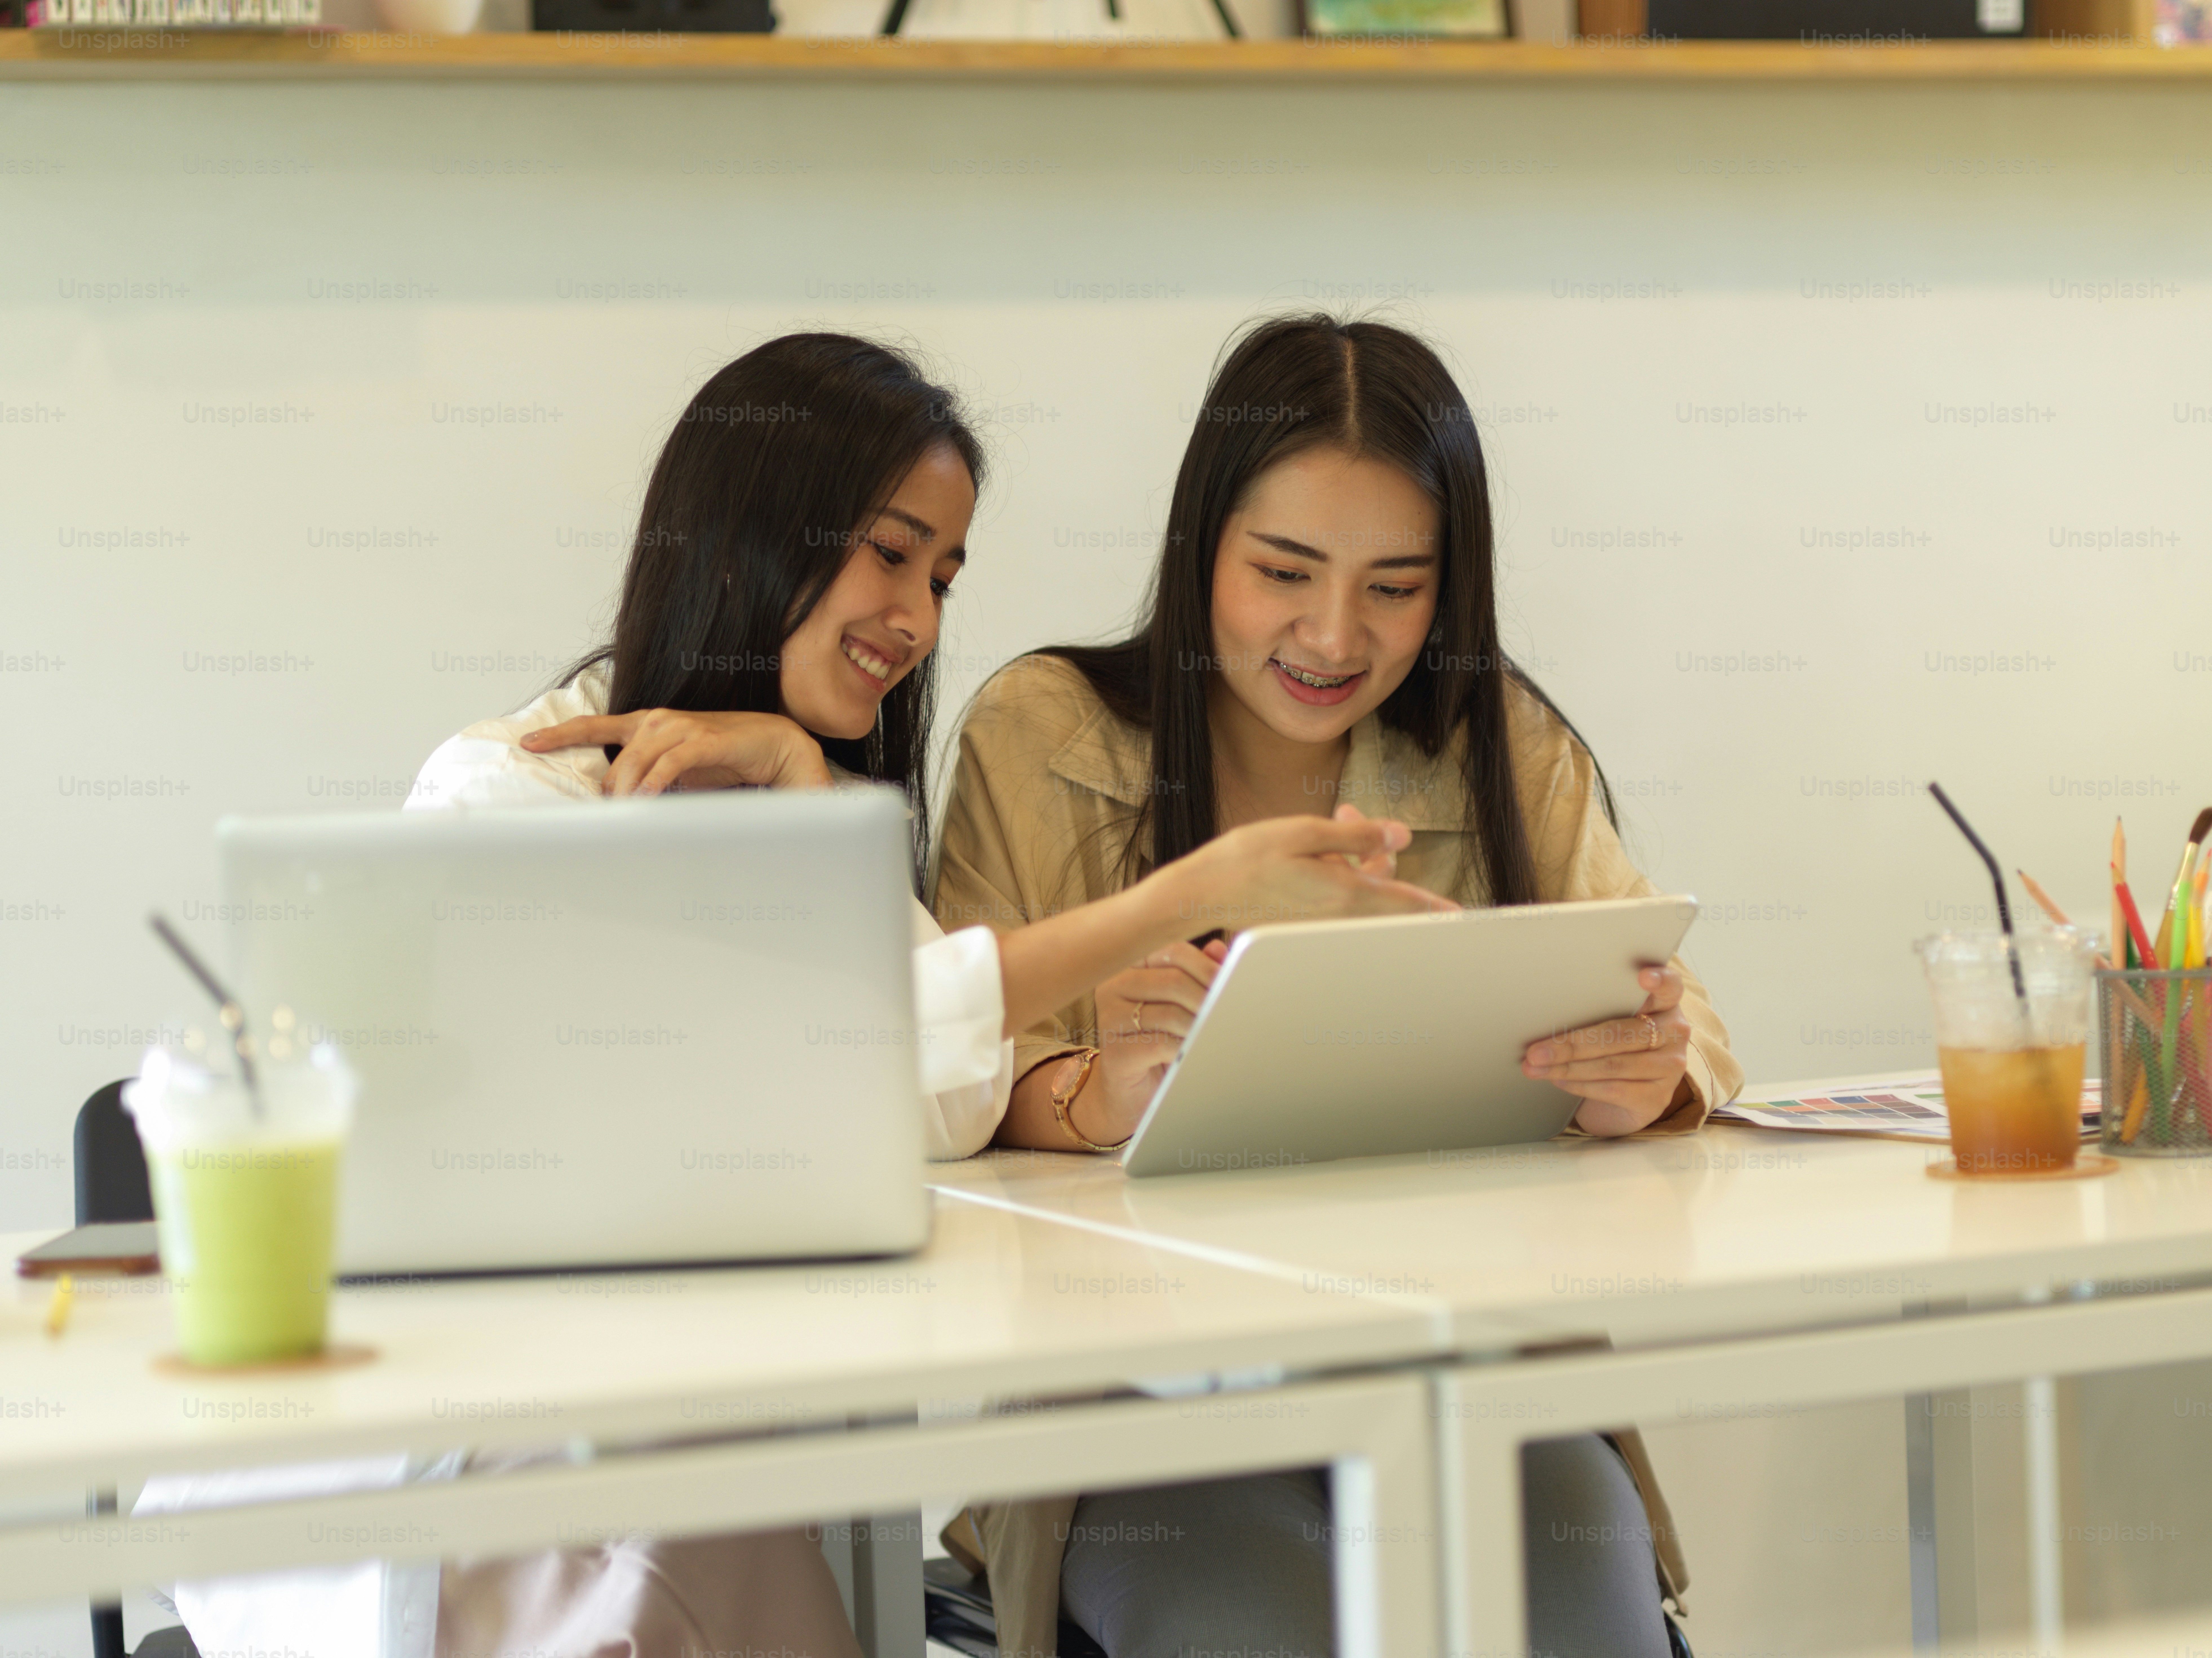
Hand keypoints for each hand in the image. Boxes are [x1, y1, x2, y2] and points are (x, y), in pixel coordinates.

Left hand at [522, 709, 830, 796]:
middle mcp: (658, 721)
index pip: (594, 727)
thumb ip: (647, 776)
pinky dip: (654, 784)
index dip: (559, 734)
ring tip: (627, 814)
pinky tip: (647, 801)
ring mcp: (680, 728)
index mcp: (647, 724)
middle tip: (605, 817)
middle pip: (615, 757)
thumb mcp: (677, 769)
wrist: (772, 746)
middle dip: (608, 789)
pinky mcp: (702, 741)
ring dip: (628, 791)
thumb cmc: (723, 758)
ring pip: (636, 760)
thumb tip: (618, 800)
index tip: (528, 743)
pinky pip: (668, 764)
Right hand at [1077, 939, 1229, 1144]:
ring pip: (1170, 1013)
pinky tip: (1198, 1054)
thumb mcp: (1180, 1006)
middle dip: (1209, 998)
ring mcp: (1109, 1020)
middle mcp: (1114, 988)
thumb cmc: (1158, 1045)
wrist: (1129, 1094)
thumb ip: (1197, 975)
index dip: (1207, 967)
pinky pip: (1161, 1045)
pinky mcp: (1115, 1053)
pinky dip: (1187, 1050)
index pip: (1172, 952)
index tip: (1231, 982)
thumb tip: (1220, 950)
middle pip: (1173, 980)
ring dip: (1201, 1027)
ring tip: (1218, 1035)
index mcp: (1130, 968)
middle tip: (1231, 1013)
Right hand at [1164, 805, 1458, 934]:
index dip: (1436, 908)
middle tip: (1346, 814)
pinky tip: (1314, 849)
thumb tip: (1401, 833)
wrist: (1201, 892)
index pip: (1405, 903)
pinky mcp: (1305, 923)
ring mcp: (1321, 923)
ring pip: (1360, 891)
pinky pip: (1338, 899)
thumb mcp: (1305, 832)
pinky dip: (1336, 871)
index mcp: (1344, 895)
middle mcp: (1338, 916)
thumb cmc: (1247, 859)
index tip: (1461, 919)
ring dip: (1355, 856)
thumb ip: (1358, 835)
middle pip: (1383, 889)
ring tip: (1329, 821)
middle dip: (1377, 848)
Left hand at [1522, 964, 1693, 1135]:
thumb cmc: (1615, 1046)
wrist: (1629, 1097)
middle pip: (1619, 1033)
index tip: (1643, 976)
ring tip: (1536, 1066)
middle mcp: (1674, 1032)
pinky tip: (1558, 1080)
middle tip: (1535, 1050)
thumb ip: (1599, 1008)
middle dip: (1570, 1043)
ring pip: (1612, 1065)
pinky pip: (1612, 1089)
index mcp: (1665, 1003)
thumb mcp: (1613, 1020)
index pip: (1670, 986)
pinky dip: (1579, 1084)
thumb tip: (1546, 1011)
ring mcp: (1669, 1067)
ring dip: (1567, 1067)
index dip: (1659, 980)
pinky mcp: (1657, 1098)